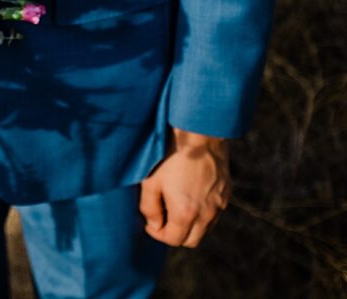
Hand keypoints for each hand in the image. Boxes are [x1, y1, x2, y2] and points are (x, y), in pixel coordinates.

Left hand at [139, 127, 231, 247]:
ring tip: (176, 206)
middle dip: (175, 234)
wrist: (199, 134)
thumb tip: (154, 224)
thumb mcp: (150, 182)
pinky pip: (215, 213)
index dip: (158, 234)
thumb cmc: (170, 156)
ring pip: (205, 228)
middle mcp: (207, 214)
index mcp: (186, 213)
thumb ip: (149, 208)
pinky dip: (202, 213)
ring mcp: (220, 204)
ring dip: (190, 225)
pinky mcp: (226, 194)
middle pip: (191, 240)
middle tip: (163, 218)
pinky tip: (191, 195)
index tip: (150, 223)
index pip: (173, 240)